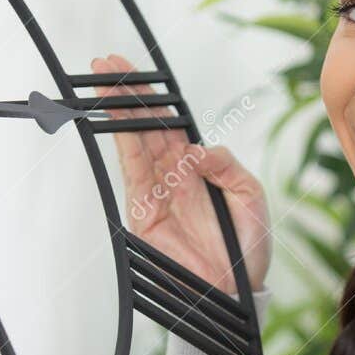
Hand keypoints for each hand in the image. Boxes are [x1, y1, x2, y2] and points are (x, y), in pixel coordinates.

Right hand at [92, 54, 270, 294]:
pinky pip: (132, 174)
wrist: (238, 290)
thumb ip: (228, 166)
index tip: (137, 72)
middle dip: (127, 95)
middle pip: (145, 127)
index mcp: (197, 168)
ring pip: (133, 145)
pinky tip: (115, 122)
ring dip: (118, 113)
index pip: (170, 124)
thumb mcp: (251, 196)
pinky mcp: (144, 214)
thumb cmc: (248, 247)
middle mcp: (173, 176)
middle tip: (107, 64)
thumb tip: (197, 149)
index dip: (154, 97)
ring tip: (104, 83)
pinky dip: (123, 146)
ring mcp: (156, 193)